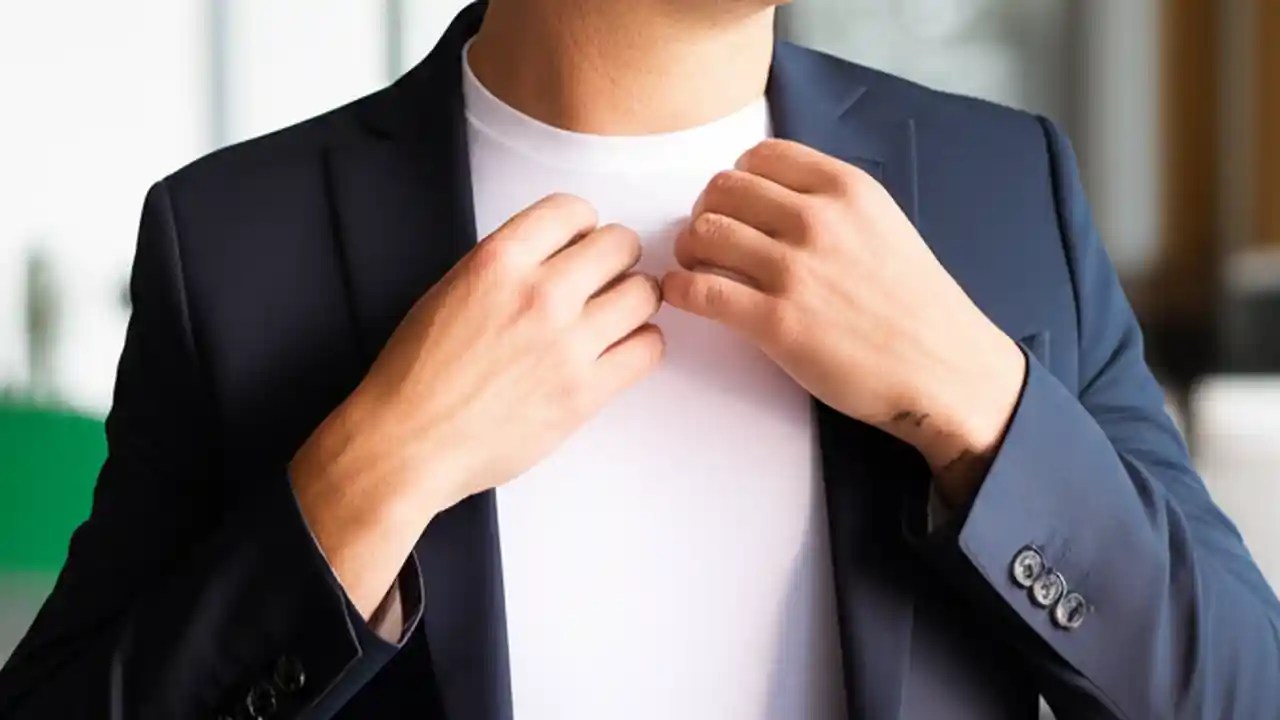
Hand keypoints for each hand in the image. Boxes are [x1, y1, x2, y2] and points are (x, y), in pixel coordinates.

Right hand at [291, 193, 663, 614]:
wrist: (408, 444)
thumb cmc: (417, 377)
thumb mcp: (450, 290)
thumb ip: (507, 266)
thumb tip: (554, 256)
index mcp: (499, 262)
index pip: (572, 209)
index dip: (583, 223)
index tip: (583, 238)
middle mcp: (539, 295)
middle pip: (619, 245)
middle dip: (616, 256)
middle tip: (609, 275)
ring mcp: (567, 344)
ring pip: (644, 294)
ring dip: (635, 298)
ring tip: (618, 313)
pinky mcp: (585, 392)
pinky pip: (648, 348)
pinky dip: (641, 343)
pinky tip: (620, 348)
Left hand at [662, 139, 1025, 507]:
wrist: (942, 368)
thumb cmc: (913, 304)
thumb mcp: (882, 224)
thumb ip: (830, 202)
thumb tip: (768, 197)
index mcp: (845, 189)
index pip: (760, 157)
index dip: (736, 180)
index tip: (735, 206)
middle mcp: (818, 220)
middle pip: (722, 190)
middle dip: (705, 212)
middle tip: (708, 239)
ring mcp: (795, 271)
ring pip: (703, 234)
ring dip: (688, 249)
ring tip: (696, 267)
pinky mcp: (776, 322)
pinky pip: (699, 291)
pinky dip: (680, 289)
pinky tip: (685, 295)